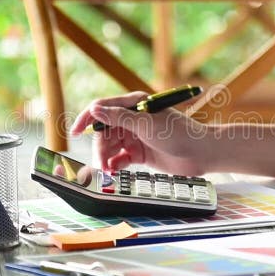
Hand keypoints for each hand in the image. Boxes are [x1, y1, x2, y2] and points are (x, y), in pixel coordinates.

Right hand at [70, 91, 208, 174]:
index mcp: (134, 104)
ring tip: (108, 171)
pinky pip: (120, 157)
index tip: (74, 131)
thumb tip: (95, 110)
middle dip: (100, 147)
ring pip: (111, 146)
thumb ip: (119, 118)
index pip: (102, 108)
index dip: (87, 118)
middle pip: (104, 132)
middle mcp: (133, 119)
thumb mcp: (146, 124)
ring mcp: (136, 136)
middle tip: (101, 165)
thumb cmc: (178, 133)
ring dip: (106, 158)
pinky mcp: (140, 153)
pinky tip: (115, 170)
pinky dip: (115, 164)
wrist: (200, 153)